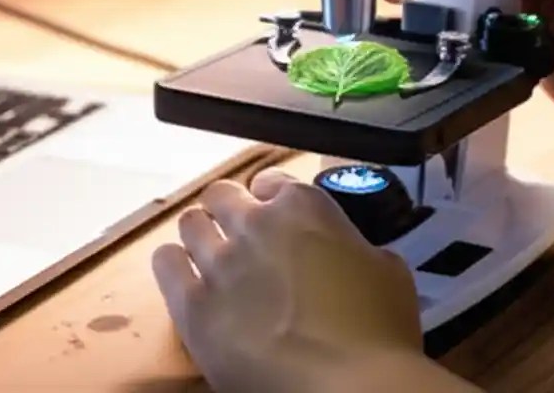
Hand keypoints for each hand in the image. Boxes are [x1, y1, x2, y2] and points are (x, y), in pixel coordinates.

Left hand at [151, 169, 464, 392]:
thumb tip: (342, 251)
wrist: (348, 387)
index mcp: (303, 207)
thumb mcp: (388, 271)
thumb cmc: (379, 333)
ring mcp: (219, 263)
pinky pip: (165, 263)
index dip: (272, 200)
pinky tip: (186, 277)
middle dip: (230, 212)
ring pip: (190, 224)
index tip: (275, 218)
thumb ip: (353, 246)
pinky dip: (174, 265)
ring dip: (202, 236)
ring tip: (212, 259)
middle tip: (241, 238)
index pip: (272, 181)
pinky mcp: (191, 305)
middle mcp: (254, 224)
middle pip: (222, 196)